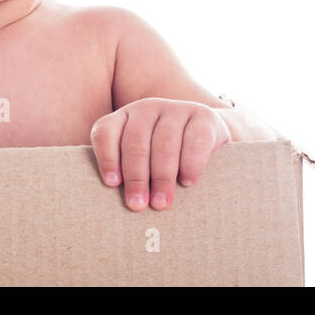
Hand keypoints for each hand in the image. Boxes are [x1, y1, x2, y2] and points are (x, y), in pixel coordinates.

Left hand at [90, 98, 232, 211]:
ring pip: (164, 143)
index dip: (107, 158)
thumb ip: (126, 173)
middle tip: (138, 205)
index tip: (112, 184)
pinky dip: (190, 163)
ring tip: (161, 202)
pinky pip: (195, 141)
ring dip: (161, 176)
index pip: (106, 132)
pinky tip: (187, 182)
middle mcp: (147, 108)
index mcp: (125, 117)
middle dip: (136, 177)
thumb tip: (112, 206)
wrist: (208, 136)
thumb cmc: (166, 158)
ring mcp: (176, 109)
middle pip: (135, 142)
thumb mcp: (142, 159)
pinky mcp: (204, 116)